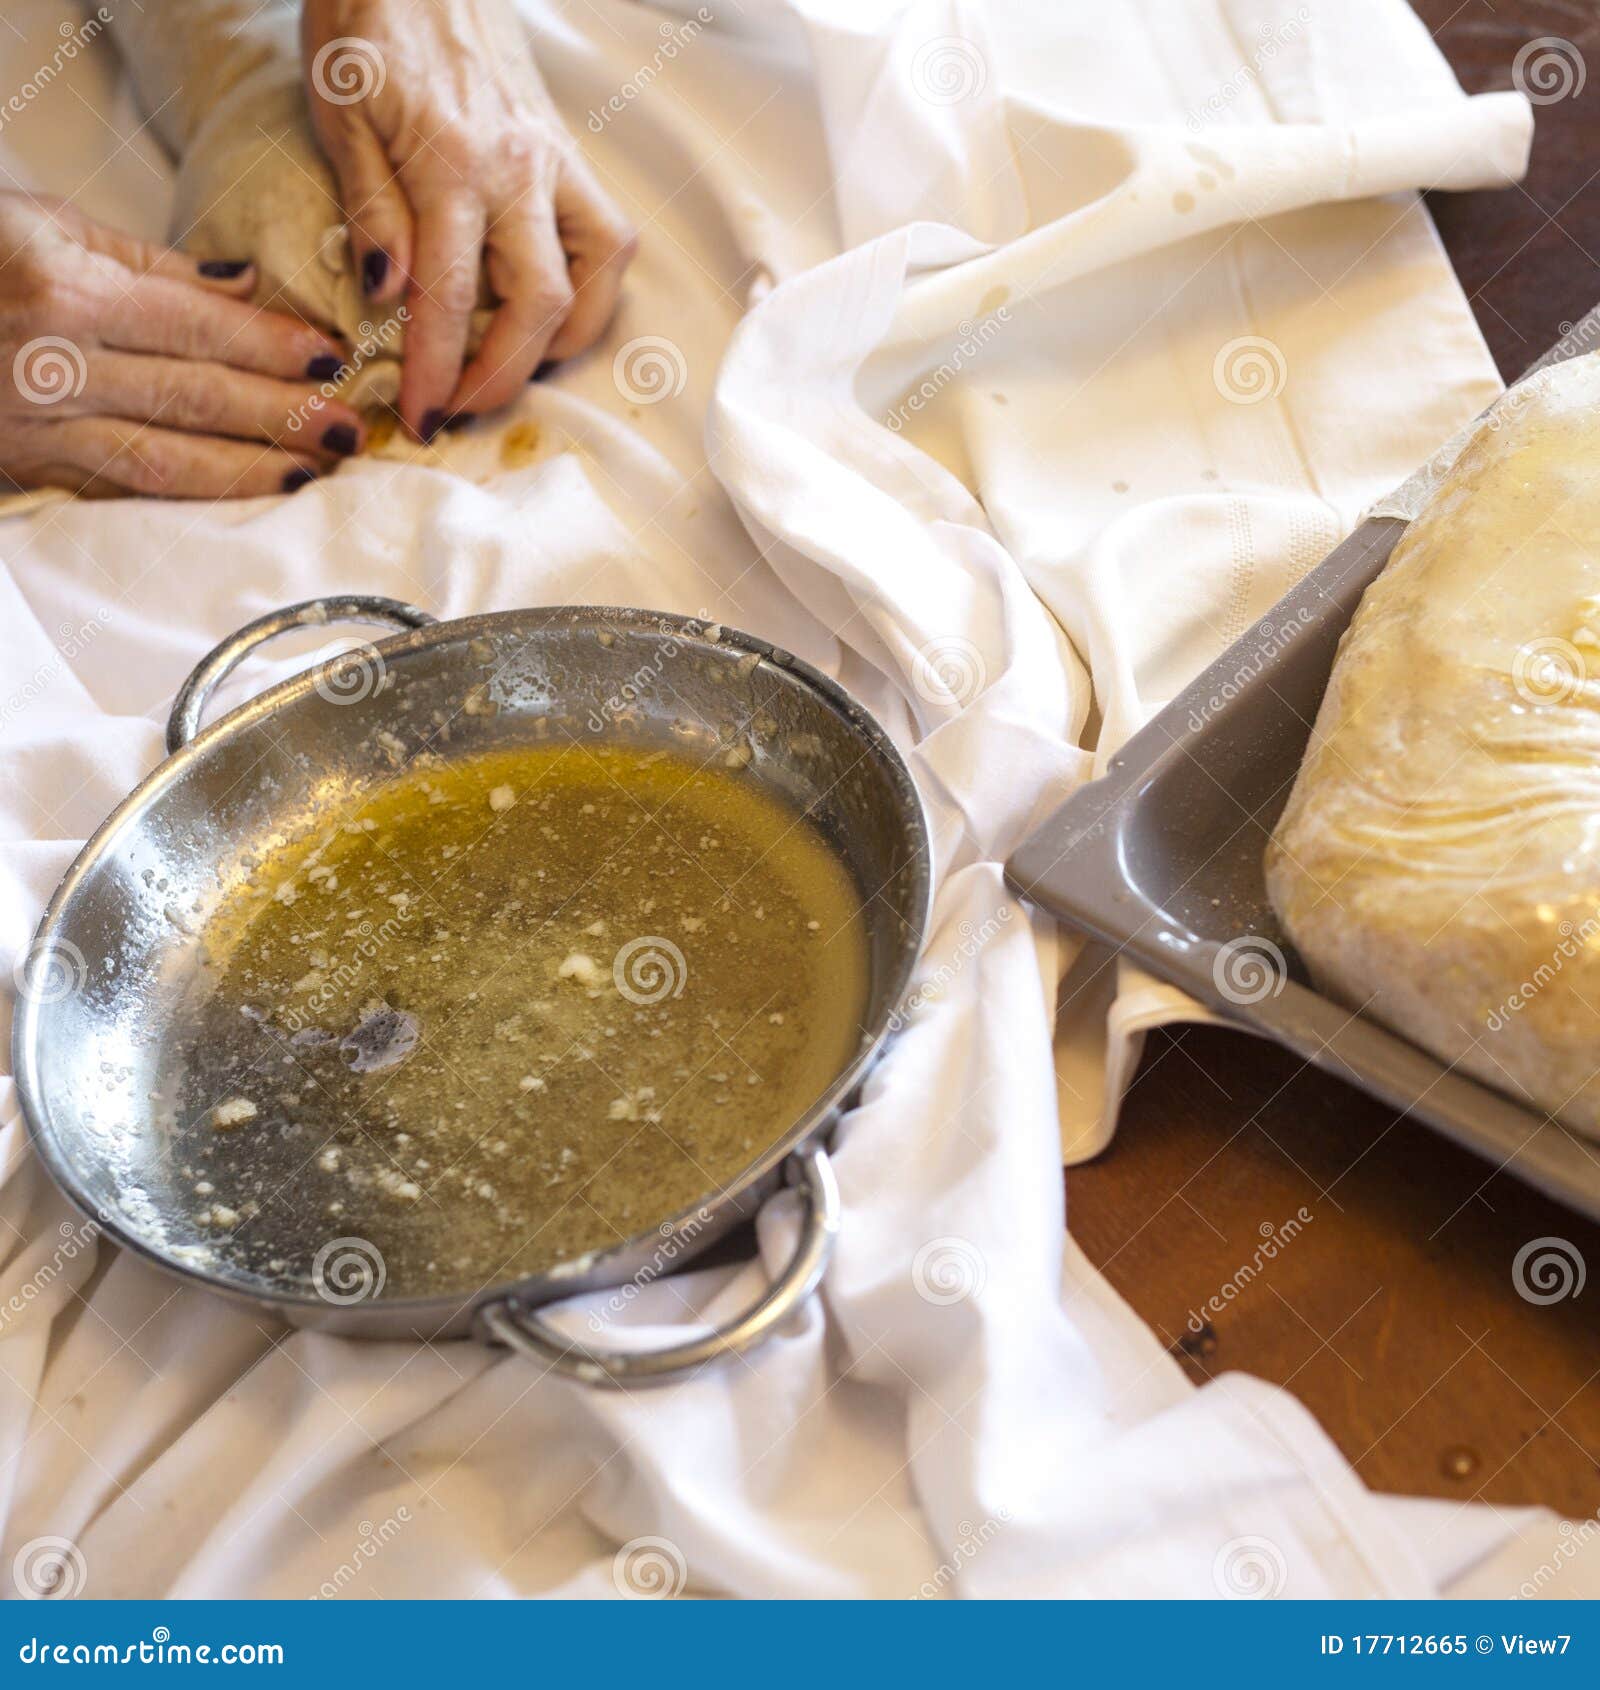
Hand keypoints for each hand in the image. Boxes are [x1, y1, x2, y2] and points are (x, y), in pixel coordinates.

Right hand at [0, 194, 366, 498]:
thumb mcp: (39, 222)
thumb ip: (148, 261)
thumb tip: (244, 283)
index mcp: (61, 289)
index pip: (196, 325)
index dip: (273, 346)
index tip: (334, 359)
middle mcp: (49, 364)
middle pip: (194, 397)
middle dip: (282, 417)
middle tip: (351, 430)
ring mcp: (33, 424)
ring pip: (164, 458)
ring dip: (249, 471)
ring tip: (313, 472)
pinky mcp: (24, 467)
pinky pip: (121, 486)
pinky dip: (187, 495)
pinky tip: (239, 496)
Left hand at [301, 0, 636, 437]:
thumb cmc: (365, 27)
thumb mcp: (340, 114)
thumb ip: (372, 210)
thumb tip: (392, 297)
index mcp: (454, 161)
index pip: (453, 298)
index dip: (437, 371)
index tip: (420, 416)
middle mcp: (521, 169)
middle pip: (541, 306)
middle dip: (502, 377)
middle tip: (459, 410)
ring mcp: (556, 163)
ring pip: (596, 282)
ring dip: (561, 345)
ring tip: (511, 370)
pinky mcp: (572, 157)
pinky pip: (605, 243)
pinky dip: (588, 294)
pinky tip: (548, 313)